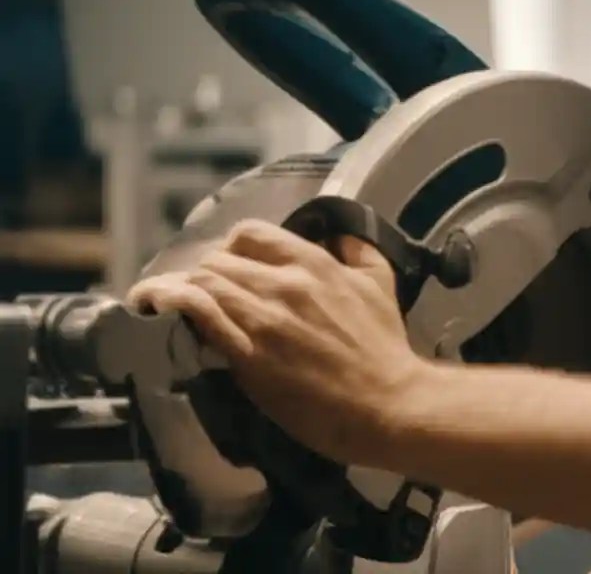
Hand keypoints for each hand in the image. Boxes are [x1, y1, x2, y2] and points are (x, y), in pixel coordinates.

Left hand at [127, 219, 425, 465]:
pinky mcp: (249, 355)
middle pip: (218, 260)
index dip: (232, 249)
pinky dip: (172, 304)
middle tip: (201, 297)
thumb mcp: (381, 284)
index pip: (250, 234)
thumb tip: (337, 235)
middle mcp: (284, 282)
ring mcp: (265, 319)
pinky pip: (199, 316)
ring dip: (178, 291)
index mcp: (314, 262)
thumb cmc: (385, 348)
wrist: (389, 403)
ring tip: (162, 303)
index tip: (230, 269)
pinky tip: (156, 308)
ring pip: (201, 284)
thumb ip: (358, 251)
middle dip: (204, 276)